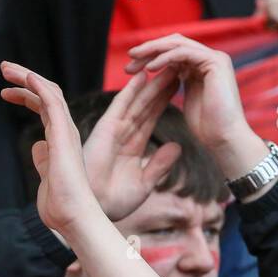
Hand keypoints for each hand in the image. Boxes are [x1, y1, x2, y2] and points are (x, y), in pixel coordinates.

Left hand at [0, 60, 100, 236]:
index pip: (44, 107)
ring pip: (49, 92)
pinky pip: (52, 102)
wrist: (73, 217)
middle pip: (46, 94)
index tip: (5, 93)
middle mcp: (65, 131)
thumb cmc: (60, 204)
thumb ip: (42, 160)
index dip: (26, 96)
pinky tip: (25, 77)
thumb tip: (37, 146)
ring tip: (5, 69)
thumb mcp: (45, 177)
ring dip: (27, 76)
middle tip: (4, 70)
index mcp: (60, 140)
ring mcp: (66, 132)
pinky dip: (38, 86)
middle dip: (25, 79)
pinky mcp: (64, 135)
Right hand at [82, 69, 182, 222]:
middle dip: (161, 86)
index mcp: (132, 146)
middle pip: (145, 105)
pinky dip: (130, 91)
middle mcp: (122, 135)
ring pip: (136, 102)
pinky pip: (119, 107)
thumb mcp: (145, 183)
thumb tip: (178, 148)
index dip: (165, 101)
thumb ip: (160, 165)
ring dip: (151, 85)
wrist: (97, 211)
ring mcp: (113, 131)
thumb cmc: (115, 202)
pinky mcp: (104, 131)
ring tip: (166, 66)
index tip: (181, 85)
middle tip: (177, 66)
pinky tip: (142, 76)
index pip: (151, 118)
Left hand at [124, 34, 268, 187]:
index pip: (173, 50)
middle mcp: (210, 58)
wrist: (225, 138)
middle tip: (129, 57)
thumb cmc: (207, 127)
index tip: (132, 67)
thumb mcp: (187, 99)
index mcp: (202, 65)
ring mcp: (214, 58)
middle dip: (150, 48)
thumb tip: (164, 75)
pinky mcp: (215, 62)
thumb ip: (178, 83)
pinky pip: (183, 54)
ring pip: (178, 44)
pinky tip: (150, 68)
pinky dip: (165, 58)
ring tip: (134, 60)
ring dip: (153, 50)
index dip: (152, 55)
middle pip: (174, 42)